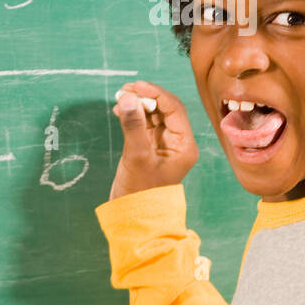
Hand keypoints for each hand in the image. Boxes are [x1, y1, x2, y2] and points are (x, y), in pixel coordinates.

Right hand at [108, 81, 198, 199]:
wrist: (134, 218)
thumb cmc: (140, 192)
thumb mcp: (136, 157)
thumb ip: (133, 125)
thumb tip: (128, 97)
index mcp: (184, 145)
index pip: (174, 109)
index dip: (155, 93)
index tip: (135, 86)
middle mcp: (177, 142)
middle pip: (165, 109)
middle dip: (146, 97)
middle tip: (124, 90)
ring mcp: (163, 145)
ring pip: (154, 115)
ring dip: (138, 104)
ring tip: (120, 98)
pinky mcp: (149, 148)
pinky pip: (144, 125)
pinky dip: (133, 116)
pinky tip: (120, 111)